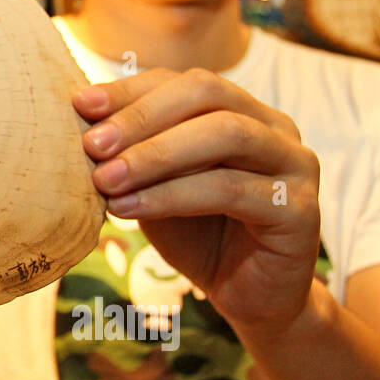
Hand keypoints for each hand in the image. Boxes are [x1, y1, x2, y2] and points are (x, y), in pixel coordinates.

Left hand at [72, 68, 321, 339]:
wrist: (249, 297)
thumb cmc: (198, 234)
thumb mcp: (155, 184)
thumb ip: (132, 151)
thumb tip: (77, 115)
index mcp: (241, 109)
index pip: (181, 81)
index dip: (129, 90)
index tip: (78, 105)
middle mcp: (274, 126)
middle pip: (207, 93)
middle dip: (141, 116)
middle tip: (91, 145)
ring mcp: (295, 163)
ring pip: (223, 134)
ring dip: (154, 155)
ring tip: (104, 181)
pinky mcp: (301, 208)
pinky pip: (231, 189)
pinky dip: (172, 195)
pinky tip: (129, 209)